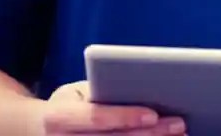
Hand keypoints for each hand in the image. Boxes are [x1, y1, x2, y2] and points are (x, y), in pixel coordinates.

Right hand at [37, 81, 184, 134]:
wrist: (40, 131)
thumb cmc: (71, 104)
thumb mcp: (78, 92)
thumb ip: (105, 92)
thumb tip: (147, 88)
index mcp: (59, 117)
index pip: (95, 118)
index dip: (125, 117)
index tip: (153, 113)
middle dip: (150, 133)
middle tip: (179, 124)